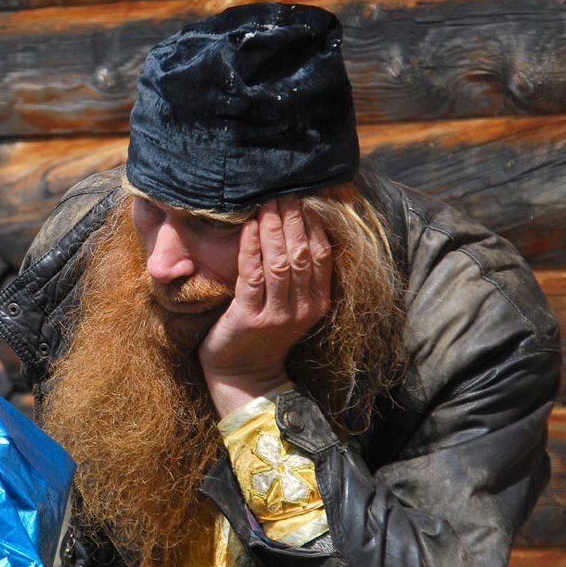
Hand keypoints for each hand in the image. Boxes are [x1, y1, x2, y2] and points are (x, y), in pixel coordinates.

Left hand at [199, 197, 332, 415]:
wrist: (242, 375)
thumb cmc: (263, 334)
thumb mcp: (290, 306)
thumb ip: (297, 276)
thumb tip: (297, 230)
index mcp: (317, 302)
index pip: (322, 254)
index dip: (313, 223)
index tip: (304, 197)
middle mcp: (302, 308)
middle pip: (302, 253)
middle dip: (294, 219)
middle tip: (284, 190)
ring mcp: (277, 314)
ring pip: (280, 262)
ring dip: (274, 228)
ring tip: (268, 202)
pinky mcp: (250, 317)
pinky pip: (252, 275)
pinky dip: (251, 247)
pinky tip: (249, 226)